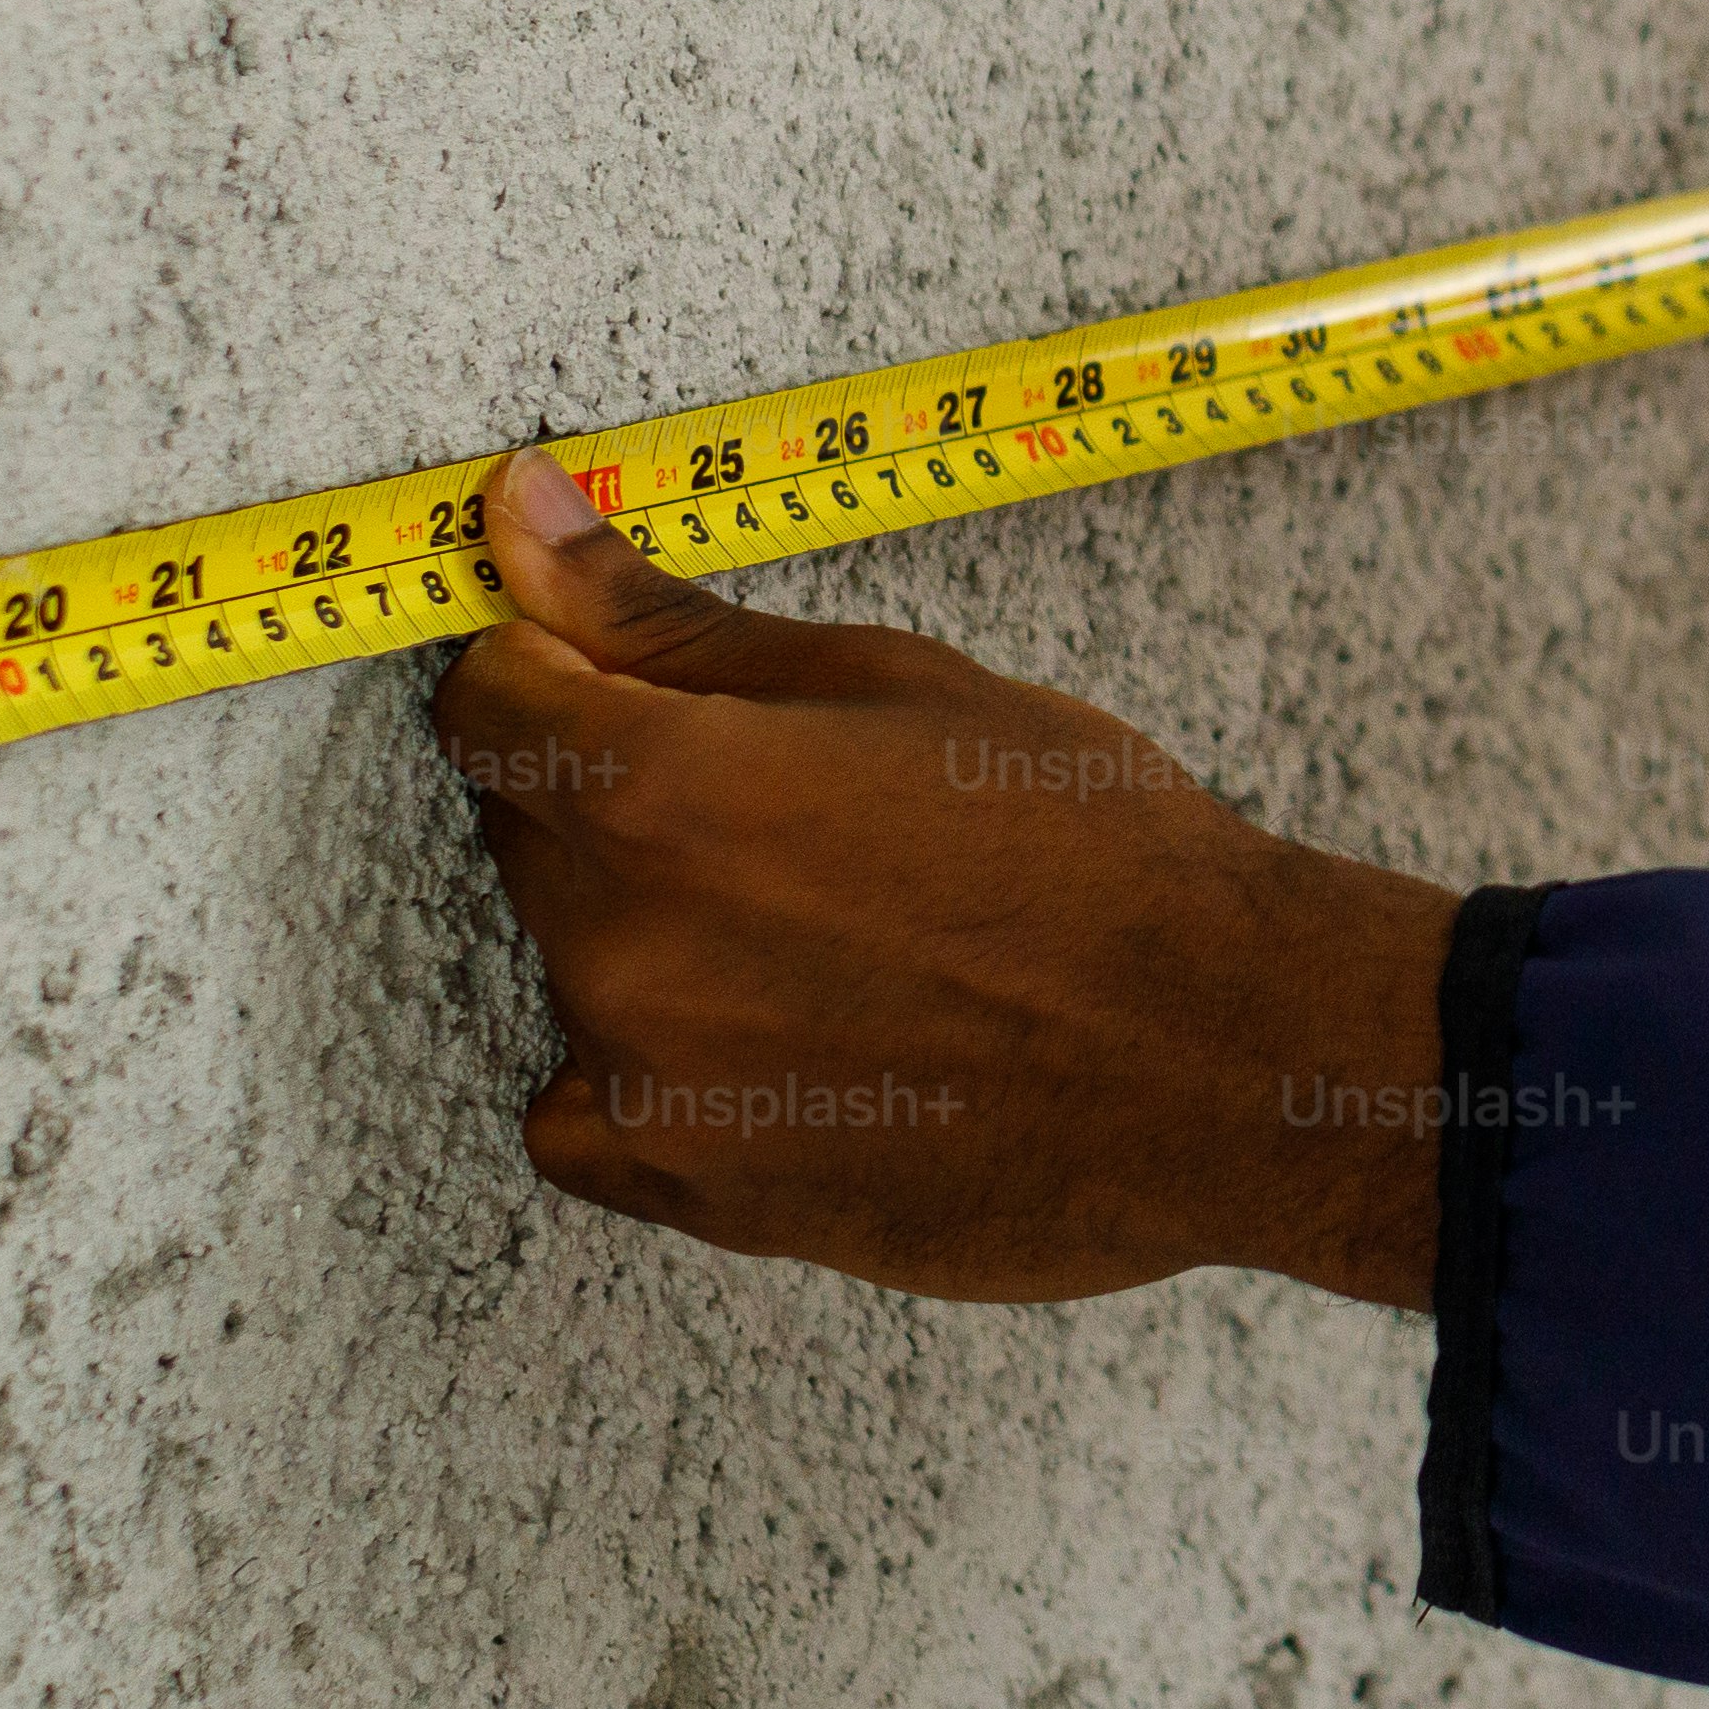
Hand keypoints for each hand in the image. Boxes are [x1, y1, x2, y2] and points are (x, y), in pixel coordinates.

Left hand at [433, 450, 1457, 1308]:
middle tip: (799, 806)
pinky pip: (586, 1110)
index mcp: (661, 787)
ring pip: (575, 958)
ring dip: (659, 925)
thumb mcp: (895, 685)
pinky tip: (783, 1035)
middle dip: (623, 793)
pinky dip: (652, 1067)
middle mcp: (622, 942)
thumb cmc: (1093, 854)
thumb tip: (520, 517)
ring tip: (835, 927)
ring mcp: (647, 1081)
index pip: (486, 696)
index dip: (554, 665)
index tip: (620, 674)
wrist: (1222, 1060)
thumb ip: (669, 620)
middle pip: (529, 826)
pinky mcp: (690, 1191)